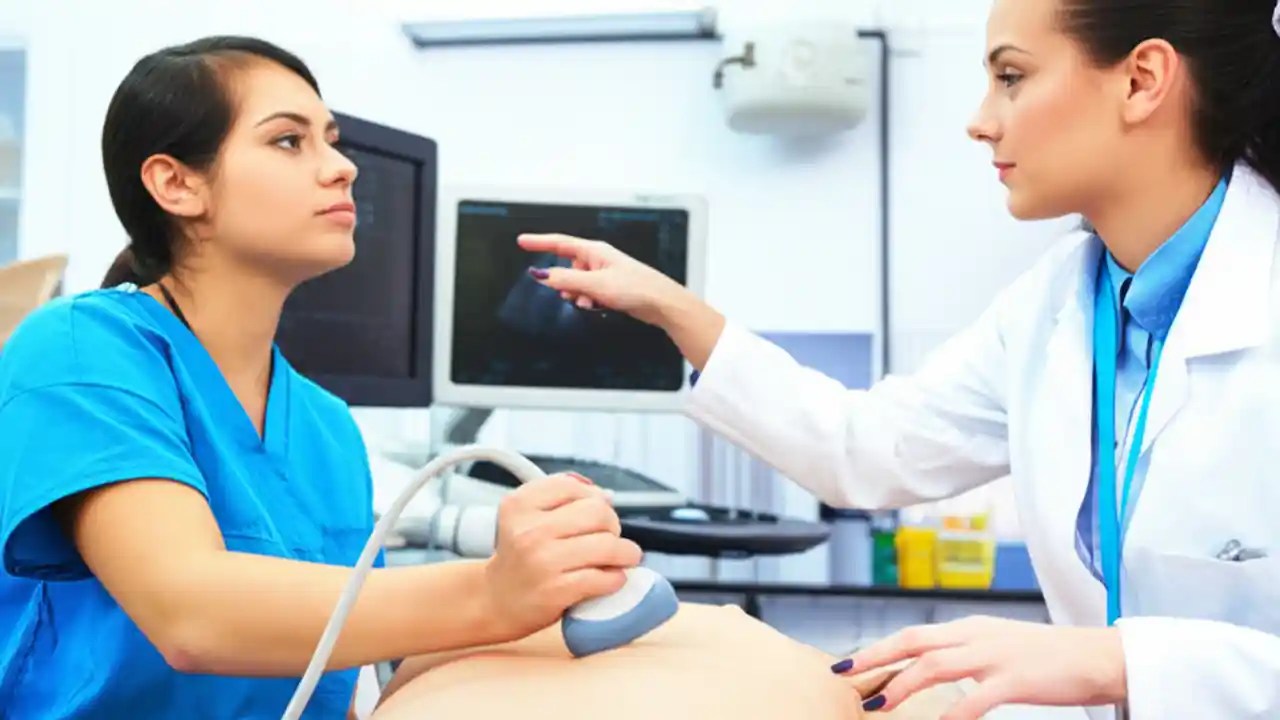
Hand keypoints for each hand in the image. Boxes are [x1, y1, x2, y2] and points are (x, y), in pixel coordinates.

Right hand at [483, 473, 642, 641]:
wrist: (496, 601)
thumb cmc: (520, 556)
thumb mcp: (525, 516)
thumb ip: (561, 496)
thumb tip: (606, 495)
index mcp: (520, 505)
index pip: (573, 486)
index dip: (593, 497)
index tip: (596, 510)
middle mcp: (529, 530)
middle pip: (597, 512)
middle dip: (612, 523)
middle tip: (609, 536)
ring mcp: (543, 561)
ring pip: (608, 545)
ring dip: (625, 552)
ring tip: (624, 557)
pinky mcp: (557, 591)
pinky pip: (605, 577)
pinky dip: (616, 578)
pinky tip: (611, 578)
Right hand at [518, 233, 689, 326]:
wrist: (661, 303)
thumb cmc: (636, 287)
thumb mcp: (595, 284)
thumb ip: (566, 280)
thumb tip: (541, 275)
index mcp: (594, 251)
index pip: (560, 243)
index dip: (539, 242)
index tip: (522, 241)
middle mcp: (598, 259)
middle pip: (567, 268)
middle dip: (565, 284)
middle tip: (572, 294)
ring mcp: (604, 273)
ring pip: (577, 284)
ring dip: (578, 295)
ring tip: (591, 303)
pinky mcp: (610, 287)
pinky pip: (588, 293)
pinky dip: (588, 301)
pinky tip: (598, 307)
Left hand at [833, 616, 1126, 717]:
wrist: (1097, 656)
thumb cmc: (1048, 657)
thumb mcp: (997, 646)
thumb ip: (964, 653)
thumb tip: (928, 667)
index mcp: (969, 628)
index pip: (913, 635)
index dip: (878, 647)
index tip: (849, 662)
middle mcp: (976, 636)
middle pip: (913, 642)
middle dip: (875, 658)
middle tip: (845, 674)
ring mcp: (995, 656)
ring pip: (935, 666)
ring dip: (902, 686)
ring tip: (877, 705)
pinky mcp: (1015, 679)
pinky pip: (974, 698)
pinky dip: (950, 714)